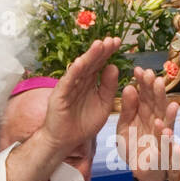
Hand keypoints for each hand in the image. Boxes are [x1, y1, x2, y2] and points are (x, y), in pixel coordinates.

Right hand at [41, 38, 121, 154]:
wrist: (66, 141)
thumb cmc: (83, 123)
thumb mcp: (103, 104)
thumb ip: (109, 87)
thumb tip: (114, 66)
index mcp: (90, 82)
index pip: (100, 64)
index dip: (108, 53)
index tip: (118, 42)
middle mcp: (79, 81)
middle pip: (91, 63)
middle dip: (101, 51)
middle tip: (112, 40)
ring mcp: (69, 87)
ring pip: (80, 69)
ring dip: (89, 57)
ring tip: (99, 45)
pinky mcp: (60, 95)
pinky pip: (68, 82)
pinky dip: (74, 72)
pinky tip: (80, 62)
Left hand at [117, 67, 177, 180]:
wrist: (141, 170)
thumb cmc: (134, 146)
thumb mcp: (124, 126)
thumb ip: (127, 109)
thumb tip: (129, 87)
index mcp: (145, 113)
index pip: (144, 94)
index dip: (142, 82)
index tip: (137, 70)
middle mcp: (156, 119)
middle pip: (155, 101)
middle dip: (152, 87)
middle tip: (149, 73)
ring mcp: (162, 133)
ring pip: (163, 115)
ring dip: (162, 100)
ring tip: (158, 86)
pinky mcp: (164, 150)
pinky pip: (164, 141)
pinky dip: (164, 133)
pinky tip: (161, 124)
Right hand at [166, 113, 179, 180]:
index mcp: (175, 162)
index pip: (166, 145)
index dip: (163, 133)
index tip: (159, 118)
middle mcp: (174, 174)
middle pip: (166, 156)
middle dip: (165, 142)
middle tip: (162, 126)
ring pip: (175, 171)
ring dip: (175, 158)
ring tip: (176, 145)